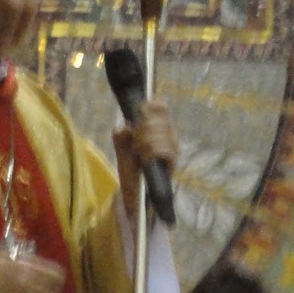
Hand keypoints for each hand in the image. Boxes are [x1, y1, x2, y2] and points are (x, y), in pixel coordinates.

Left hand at [112, 95, 177, 216]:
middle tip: (135, 143)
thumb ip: (121, 133)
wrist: (134, 187)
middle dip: (142, 130)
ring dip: (145, 143)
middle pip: (158, 120)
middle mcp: (168, 131)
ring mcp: (172, 145)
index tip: (139, 113)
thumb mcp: (120, 145)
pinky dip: (153, 152)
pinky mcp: (174, 159)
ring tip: (138, 152)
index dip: (150, 106)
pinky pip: (166, 149)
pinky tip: (145, 157)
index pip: (160, 105)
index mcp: (156, 123)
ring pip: (161, 134)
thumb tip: (127, 128)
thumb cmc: (129, 163)